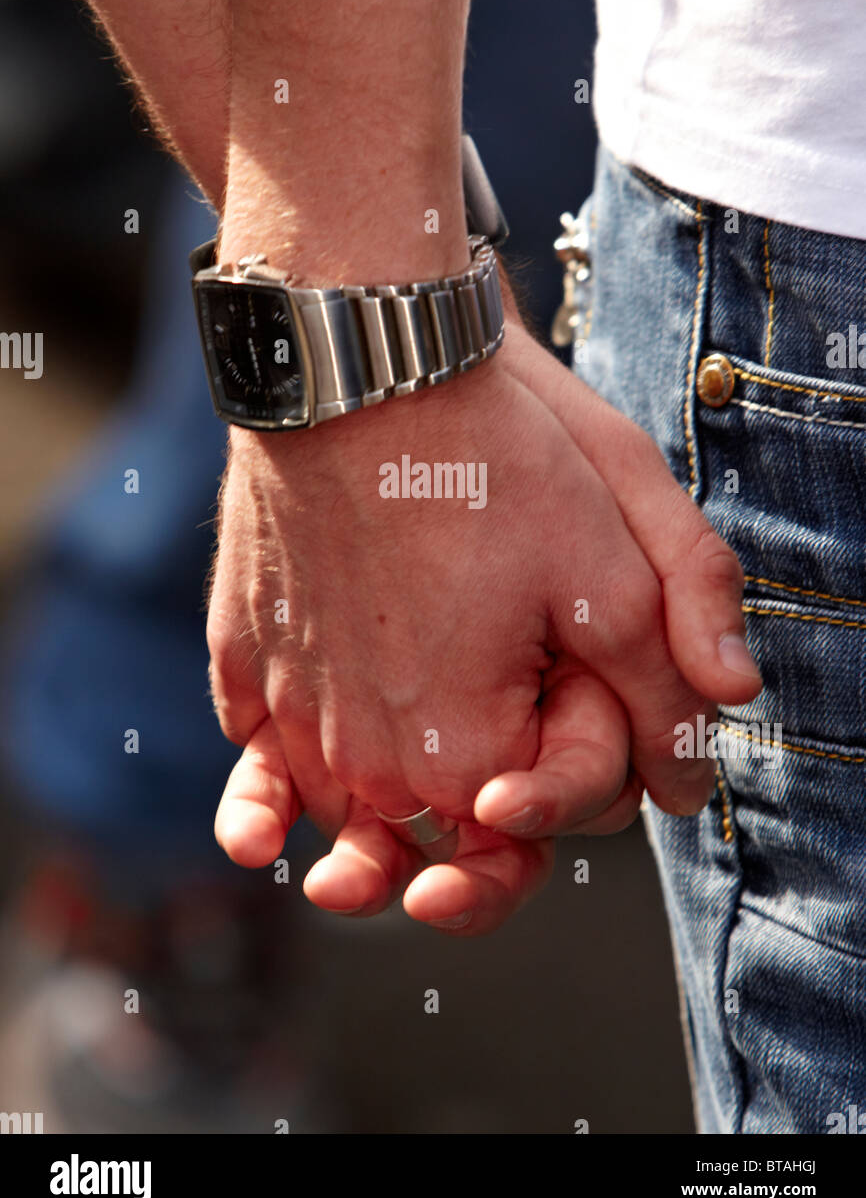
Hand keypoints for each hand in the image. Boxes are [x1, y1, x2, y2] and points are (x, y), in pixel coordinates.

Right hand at [207, 318, 760, 886]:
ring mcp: (289, 711)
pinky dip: (293, 746)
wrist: (361, 370)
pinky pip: (268, 740)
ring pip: (352, 795)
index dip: (569, 766)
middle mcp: (361, 762)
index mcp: (462, 760)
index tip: (571, 680)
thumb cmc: (488, 462)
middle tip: (504, 698)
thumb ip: (665, 692)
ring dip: (389, 779)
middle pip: (437, 824)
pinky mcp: (241, 656)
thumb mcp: (615, 569)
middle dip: (480, 786)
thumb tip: (691, 785)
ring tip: (419, 701)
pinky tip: (323, 710)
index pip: (530, 827)